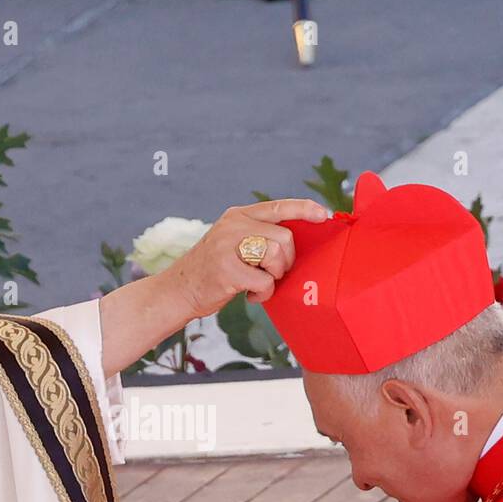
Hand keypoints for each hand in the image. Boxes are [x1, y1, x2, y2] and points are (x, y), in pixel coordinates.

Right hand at [97, 197, 329, 375]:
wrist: (178, 290)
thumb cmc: (213, 271)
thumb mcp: (231, 242)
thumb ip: (257, 235)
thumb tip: (295, 240)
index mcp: (237, 216)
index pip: (278, 206)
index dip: (304, 209)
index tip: (324, 214)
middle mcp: (233, 226)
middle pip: (284, 238)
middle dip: (286, 261)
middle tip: (270, 273)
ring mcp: (228, 246)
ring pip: (276, 256)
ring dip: (274, 276)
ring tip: (257, 282)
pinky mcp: (227, 270)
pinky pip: (264, 281)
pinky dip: (263, 293)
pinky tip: (249, 295)